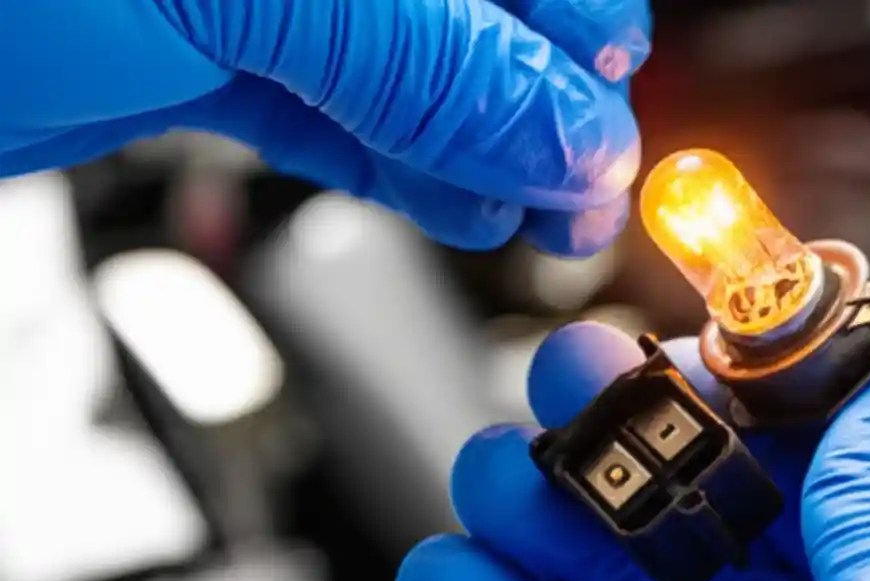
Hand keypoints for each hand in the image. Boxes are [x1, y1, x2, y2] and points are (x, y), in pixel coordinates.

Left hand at [0, 0, 646, 254]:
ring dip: (482, 147)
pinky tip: (461, 200)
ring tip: (542, 211)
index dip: (577, 27)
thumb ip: (424, 53)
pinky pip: (333, 111)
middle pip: (469, 7)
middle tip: (588, 191)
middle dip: (539, 97)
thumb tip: (569, 130)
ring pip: (409, 67)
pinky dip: (399, 166)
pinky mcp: (195, 50)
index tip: (612, 127)